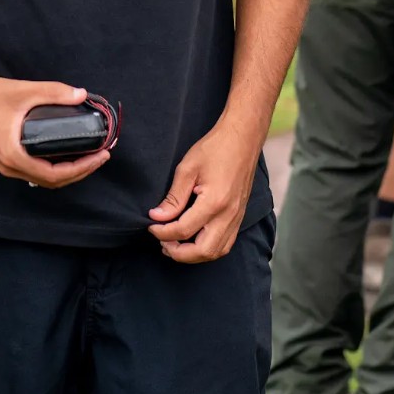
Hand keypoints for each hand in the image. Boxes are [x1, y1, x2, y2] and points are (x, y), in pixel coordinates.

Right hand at [0, 74, 111, 188]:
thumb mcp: (24, 91)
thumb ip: (54, 93)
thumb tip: (81, 94)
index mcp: (14, 156)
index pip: (55, 175)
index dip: (81, 168)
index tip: (100, 156)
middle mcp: (10, 167)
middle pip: (52, 181)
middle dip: (80, 171)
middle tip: (100, 156)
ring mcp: (6, 165)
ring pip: (43, 178)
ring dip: (67, 171)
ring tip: (87, 155)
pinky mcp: (5, 159)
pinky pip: (34, 171)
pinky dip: (54, 166)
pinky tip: (65, 153)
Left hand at [148, 119, 261, 262]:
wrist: (242, 139)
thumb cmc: (215, 149)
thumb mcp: (187, 169)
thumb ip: (173, 197)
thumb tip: (157, 217)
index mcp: (214, 202)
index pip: (184, 230)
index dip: (163, 232)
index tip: (151, 225)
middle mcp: (228, 215)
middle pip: (203, 251)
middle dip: (179, 253)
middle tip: (162, 242)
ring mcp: (236, 218)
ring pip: (216, 252)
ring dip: (194, 254)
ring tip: (175, 244)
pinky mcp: (239, 216)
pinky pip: (225, 244)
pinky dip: (208, 249)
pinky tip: (194, 240)